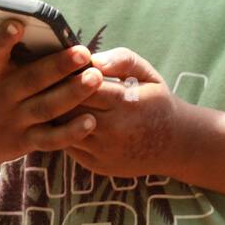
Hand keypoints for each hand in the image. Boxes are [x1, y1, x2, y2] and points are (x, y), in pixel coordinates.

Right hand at [0, 16, 104, 175]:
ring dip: (73, 94)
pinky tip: (92, 121)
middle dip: (58, 66)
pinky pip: (50, 139)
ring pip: (47, 108)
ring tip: (97, 78)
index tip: (17, 23)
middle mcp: (0, 97)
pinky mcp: (25, 142)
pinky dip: (71, 133)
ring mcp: (14, 121)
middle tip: (83, 52)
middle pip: (32, 80)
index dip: (4, 39)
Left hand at [55, 47, 184, 178]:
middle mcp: (114, 130)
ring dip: (57, 114)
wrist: (173, 144)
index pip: (84, 86)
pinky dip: (62, 132)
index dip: (71, 75)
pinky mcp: (96, 165)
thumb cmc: (156, 101)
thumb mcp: (147, 74)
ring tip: (53, 98)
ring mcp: (103, 151)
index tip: (64, 66)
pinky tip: (63, 119)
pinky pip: (68, 145)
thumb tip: (93, 60)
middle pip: (69, 108)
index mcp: (126, 103)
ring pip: (64, 129)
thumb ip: (122, 60)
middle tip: (50, 81)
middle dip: (58, 94)